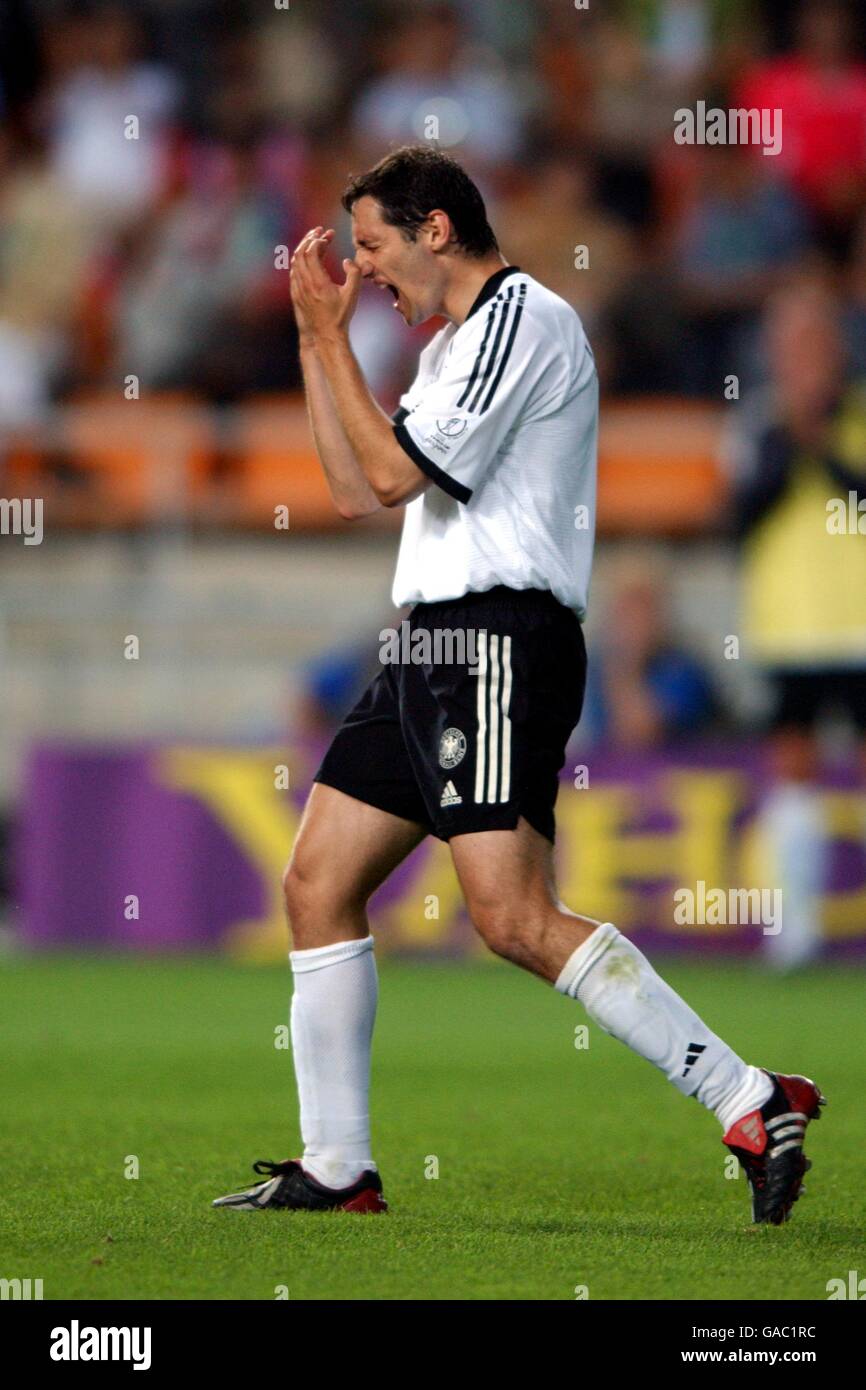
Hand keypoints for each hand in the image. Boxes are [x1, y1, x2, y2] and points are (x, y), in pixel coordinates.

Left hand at [290, 226, 360, 342]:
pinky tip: (307, 259)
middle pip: (300, 253)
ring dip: (304, 249)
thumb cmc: (341, 316)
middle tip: (319, 232)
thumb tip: (347, 261)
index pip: (311, 252)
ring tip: (314, 242)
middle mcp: (305, 284)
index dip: (319, 240)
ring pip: (295, 262)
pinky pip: (294, 272)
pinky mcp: (296, 295)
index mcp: (318, 282)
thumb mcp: (353, 294)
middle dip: (309, 239)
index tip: (328, 236)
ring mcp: (298, 289)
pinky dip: (299, 261)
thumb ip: (355, 273)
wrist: (326, 335)